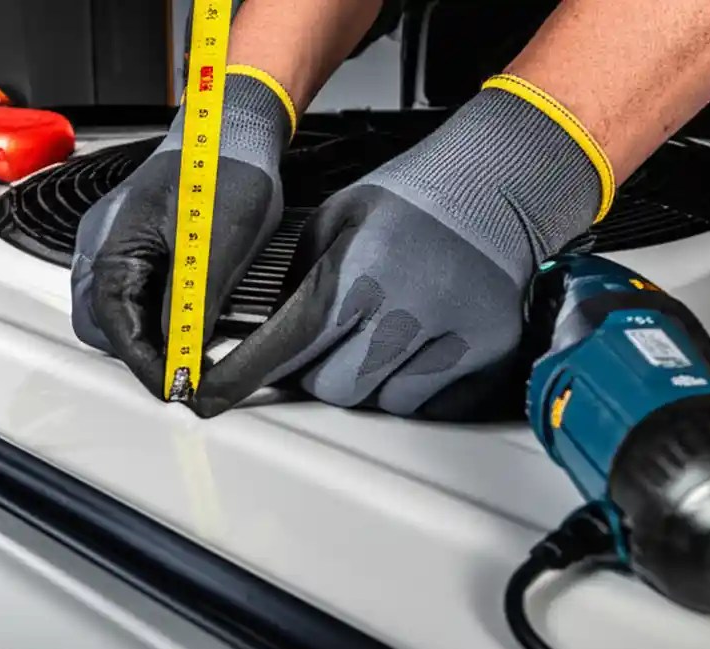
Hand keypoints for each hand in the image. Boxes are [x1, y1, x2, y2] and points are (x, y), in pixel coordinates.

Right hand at [71, 73, 290, 396]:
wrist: (232, 127)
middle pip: (99, 324)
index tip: (176, 391)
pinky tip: (177, 318)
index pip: (116, 328)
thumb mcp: (216, 252)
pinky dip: (144, 312)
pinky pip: (122, 287)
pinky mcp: (128, 238)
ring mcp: (109, 239)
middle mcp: (99, 244)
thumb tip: (182, 360)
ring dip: (140, 334)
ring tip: (183, 350)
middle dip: (137, 354)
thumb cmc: (225, 170)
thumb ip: (191, 311)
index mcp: (112, 246)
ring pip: (107, 309)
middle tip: (182, 373)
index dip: (148, 366)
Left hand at [192, 86, 604, 418]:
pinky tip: (418, 341)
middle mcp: (405, 309)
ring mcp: (451, 336)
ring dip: (367, 379)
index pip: (285, 345)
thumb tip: (268, 338)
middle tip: (333, 338)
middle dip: (319, 371)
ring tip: (383, 330)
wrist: (499, 185)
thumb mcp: (338, 221)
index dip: (241, 377)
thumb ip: (299, 281)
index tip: (209, 397)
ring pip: (379, 401)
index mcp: (359, 271)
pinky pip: (427, 402)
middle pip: (331, 388)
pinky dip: (411, 383)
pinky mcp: (486, 353)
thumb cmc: (415, 199)